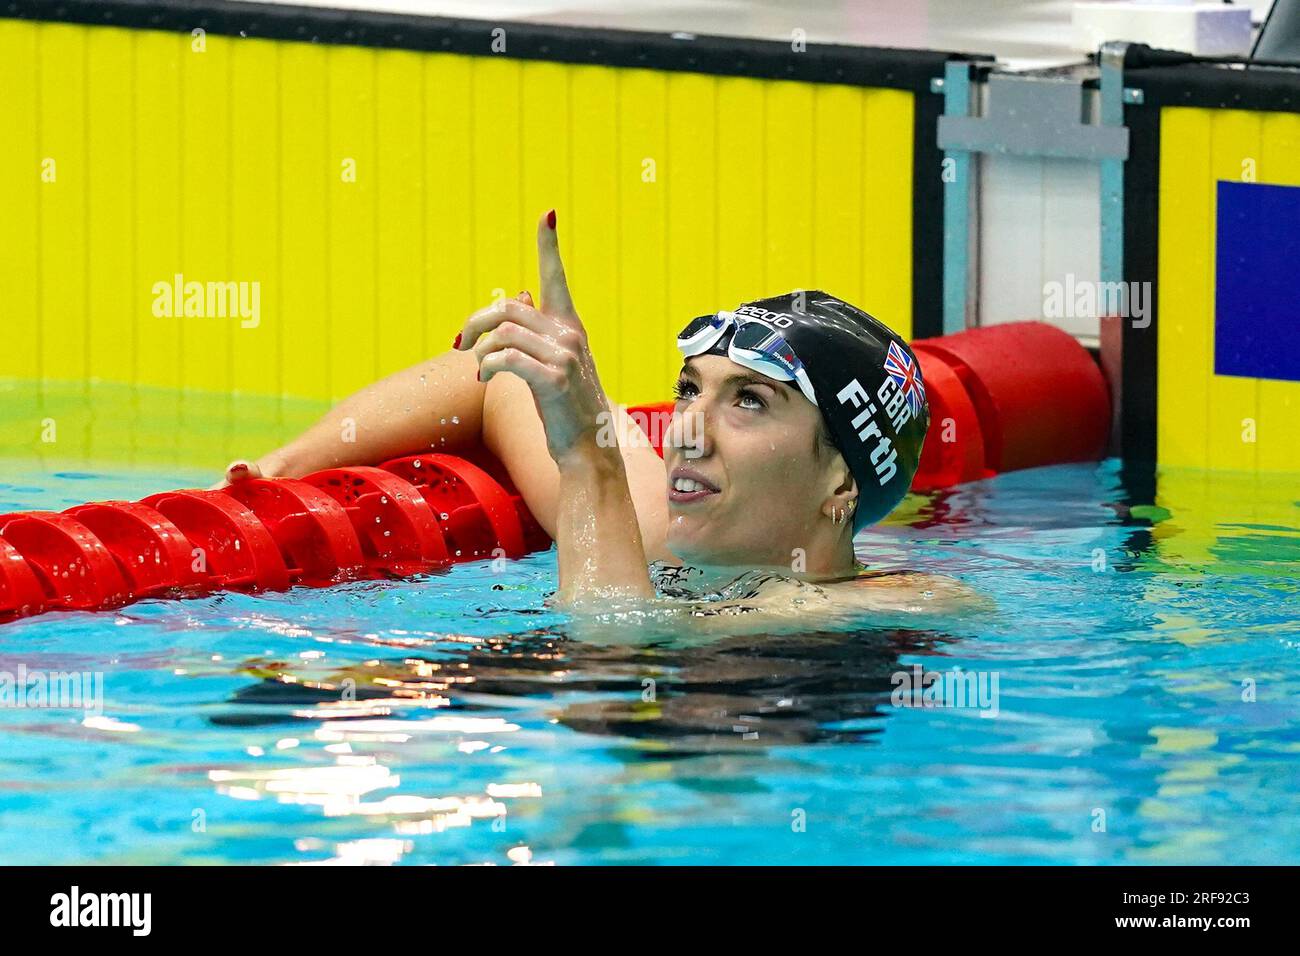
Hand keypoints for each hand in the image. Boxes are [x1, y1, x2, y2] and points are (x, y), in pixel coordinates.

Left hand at [454, 210, 609, 465]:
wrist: (588, 448)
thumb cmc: (565, 409)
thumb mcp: (551, 365)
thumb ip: (533, 334)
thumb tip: (514, 298)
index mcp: (569, 327)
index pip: (556, 278)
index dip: (549, 246)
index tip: (548, 214)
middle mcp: (570, 335)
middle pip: (508, 307)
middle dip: (475, 322)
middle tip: (460, 345)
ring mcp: (564, 357)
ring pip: (503, 332)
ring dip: (479, 349)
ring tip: (477, 368)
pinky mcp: (554, 379)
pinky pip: (506, 359)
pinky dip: (488, 367)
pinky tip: (486, 379)